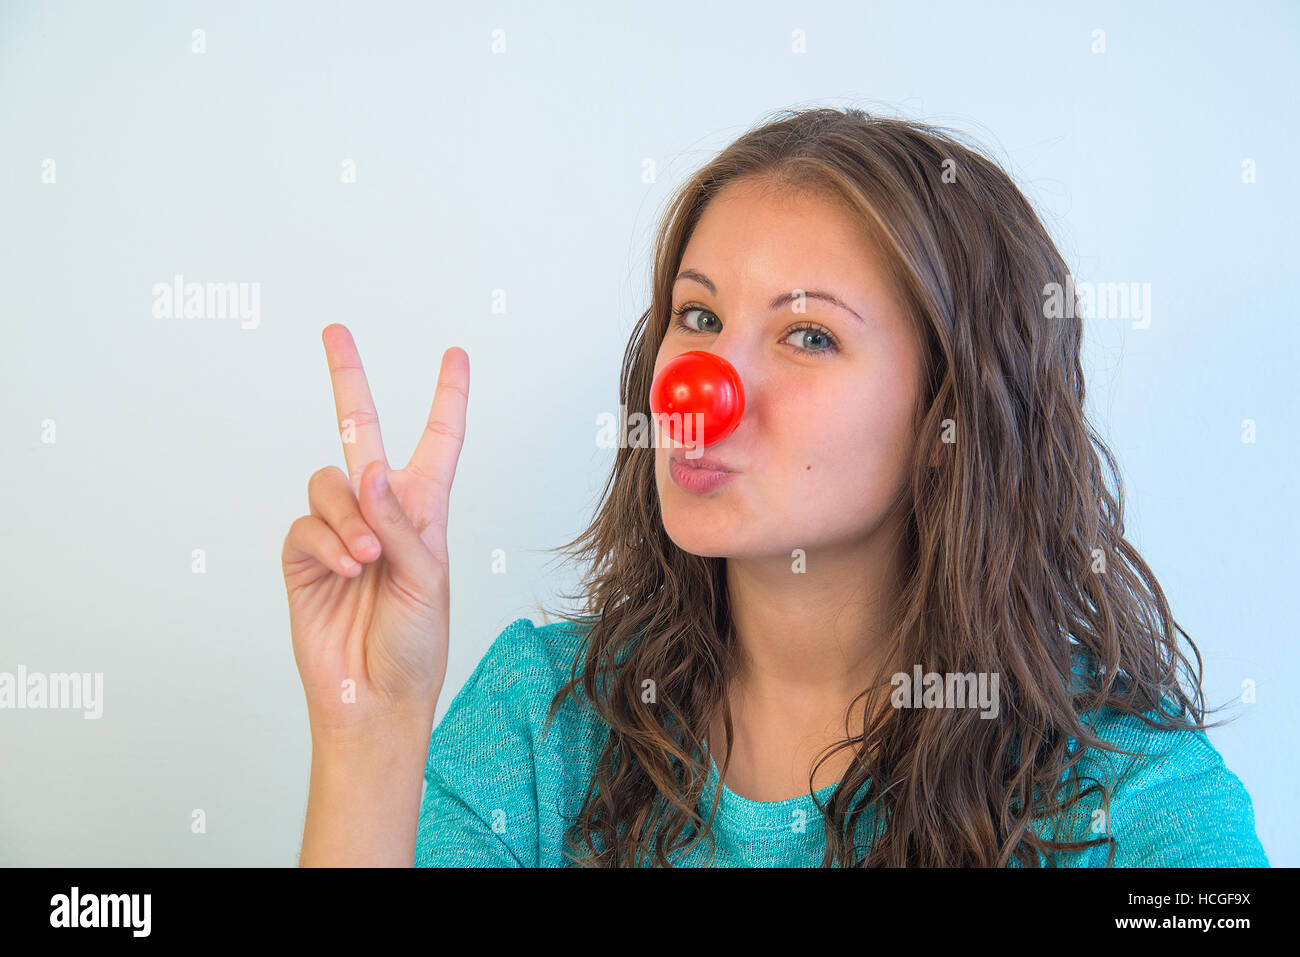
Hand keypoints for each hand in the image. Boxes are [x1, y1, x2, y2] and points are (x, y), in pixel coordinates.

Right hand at [282, 323, 467, 738]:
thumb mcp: (426, 578)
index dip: (448, 397)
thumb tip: (367, 470)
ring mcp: (339, 531)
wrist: (374, 697)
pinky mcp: (303, 556)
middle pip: (359, 431)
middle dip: (347, 379)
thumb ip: (398, 521)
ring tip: (366, 559)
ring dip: (348, 515)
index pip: (438, 441)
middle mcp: (381, 512)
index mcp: (425, 511)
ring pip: (329, 482)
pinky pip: (304, 524)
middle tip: (334, 331)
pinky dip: (326, 542)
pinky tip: (345, 569)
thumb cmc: (415, 644)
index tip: (455, 354)